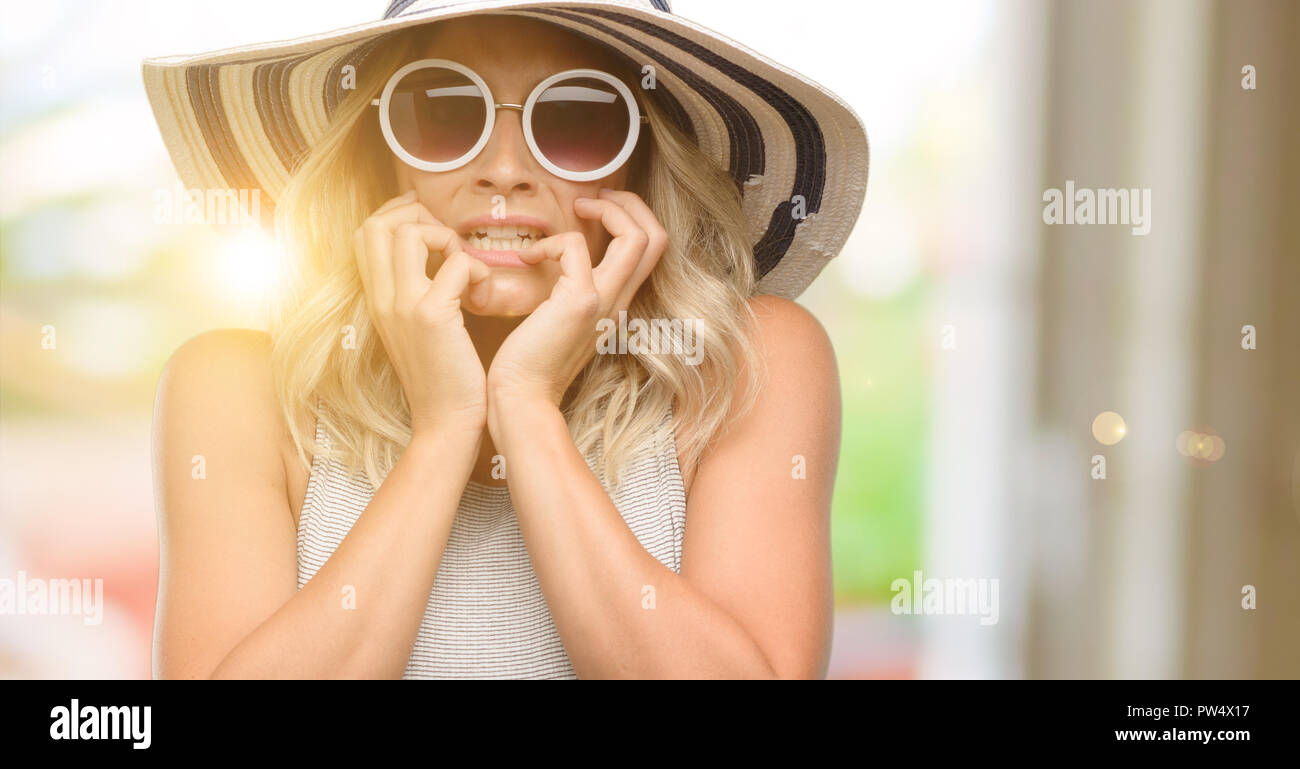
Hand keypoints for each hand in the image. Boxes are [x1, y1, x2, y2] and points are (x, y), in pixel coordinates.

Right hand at [354, 190, 493, 438]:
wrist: (446, 423)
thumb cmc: (443, 379)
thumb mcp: (416, 332)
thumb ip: (414, 296)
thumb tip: (433, 261)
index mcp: (377, 302)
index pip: (365, 233)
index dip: (394, 213)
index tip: (426, 216)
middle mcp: (382, 299)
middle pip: (376, 225)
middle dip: (415, 214)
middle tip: (448, 236)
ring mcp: (404, 306)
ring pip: (410, 233)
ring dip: (446, 237)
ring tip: (466, 269)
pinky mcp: (433, 316)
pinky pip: (456, 263)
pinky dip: (477, 269)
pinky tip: (483, 296)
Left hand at [486, 189, 667, 419]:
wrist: (522, 397)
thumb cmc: (531, 362)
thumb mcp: (562, 320)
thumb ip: (572, 291)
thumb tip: (556, 259)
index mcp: (617, 303)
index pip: (652, 250)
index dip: (632, 217)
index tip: (596, 209)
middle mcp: (620, 301)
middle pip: (657, 237)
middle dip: (630, 203)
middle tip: (594, 198)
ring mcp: (605, 301)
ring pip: (637, 237)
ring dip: (608, 208)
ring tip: (578, 209)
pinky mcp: (580, 302)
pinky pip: (577, 247)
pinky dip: (552, 242)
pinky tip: (528, 259)